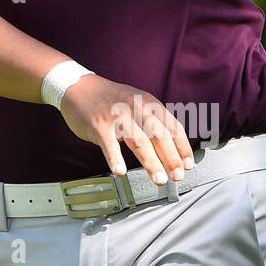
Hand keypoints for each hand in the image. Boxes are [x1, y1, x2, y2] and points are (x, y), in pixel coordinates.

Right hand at [59, 74, 195, 185]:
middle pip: (158, 135)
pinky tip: (120, 171)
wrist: (77, 87)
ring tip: (159, 179)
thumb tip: (171, 147)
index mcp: (148, 102)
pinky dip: (115, 158)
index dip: (182, 147)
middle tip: (177, 175)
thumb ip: (152, 119)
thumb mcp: (136, 101)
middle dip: (171, 158)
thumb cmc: (109, 99)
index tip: (188, 164)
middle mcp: (134, 107)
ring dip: (151, 162)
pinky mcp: (98, 125)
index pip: (172, 126)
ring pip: (138, 141)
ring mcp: (116, 116)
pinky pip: (109, 144)